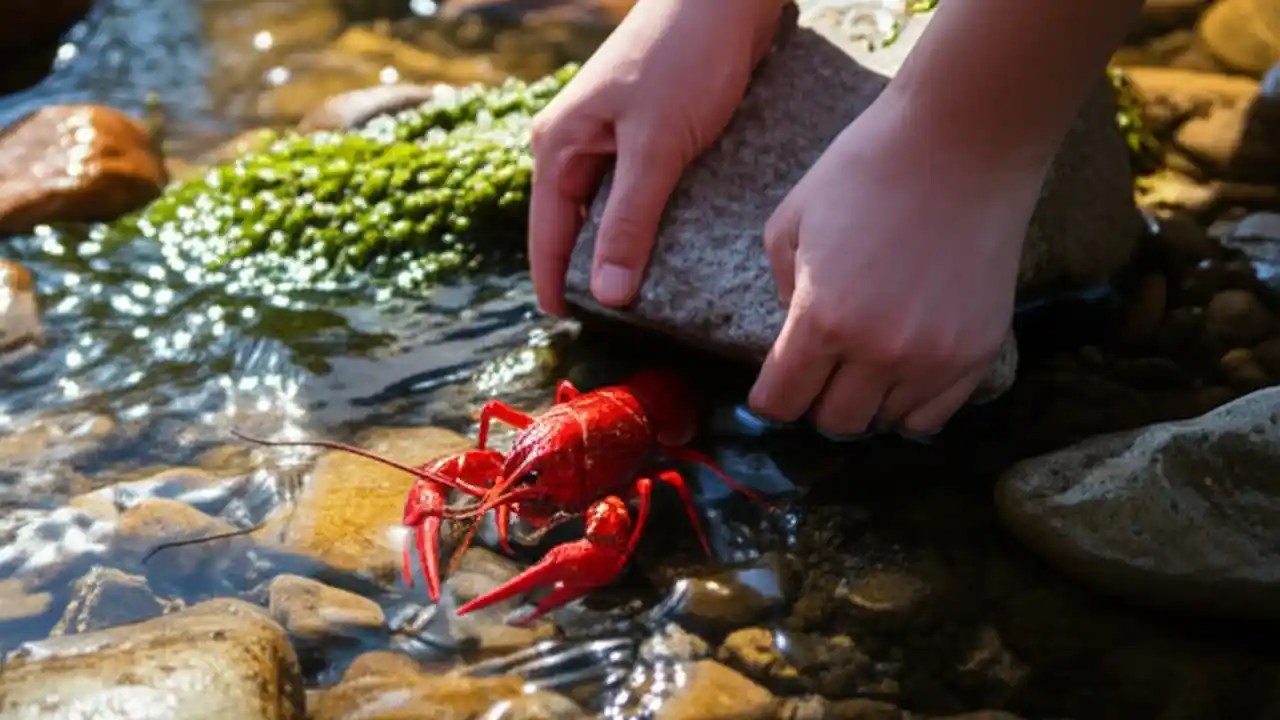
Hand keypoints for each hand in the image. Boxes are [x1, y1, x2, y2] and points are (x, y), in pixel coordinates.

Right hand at [527, 0, 782, 315]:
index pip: (546, 234)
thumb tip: (605, 294)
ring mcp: (609, 133)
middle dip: (588, 268)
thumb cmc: (684, 58)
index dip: (554, 283)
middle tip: (615, 319)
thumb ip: (628, 222)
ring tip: (641, 288)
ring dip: (621, 243)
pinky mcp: (644, 127)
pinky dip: (646, 216)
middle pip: (572, 223)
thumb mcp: (654, 149)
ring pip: (606, 206)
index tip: (565, 326)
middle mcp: (575, 141)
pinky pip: (635, 186)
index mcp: (559, 145)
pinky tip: (669, 241)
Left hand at [748, 91, 1043, 436]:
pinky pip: (932, 417)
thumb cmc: (867, 169)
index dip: (770, 398)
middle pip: (833, 423)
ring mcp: (934, 357)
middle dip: (817, 401)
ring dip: (866, 401)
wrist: (964, 142)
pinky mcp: (978, 352)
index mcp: (822, 319)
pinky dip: (910, 404)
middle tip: (822, 370)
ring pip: (883, 423)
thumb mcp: (791, 221)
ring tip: (866, 362)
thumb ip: (780, 288)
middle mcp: (878, 351)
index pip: (781, 403)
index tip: (775, 387)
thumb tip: (793, 337)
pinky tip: (904, 371)